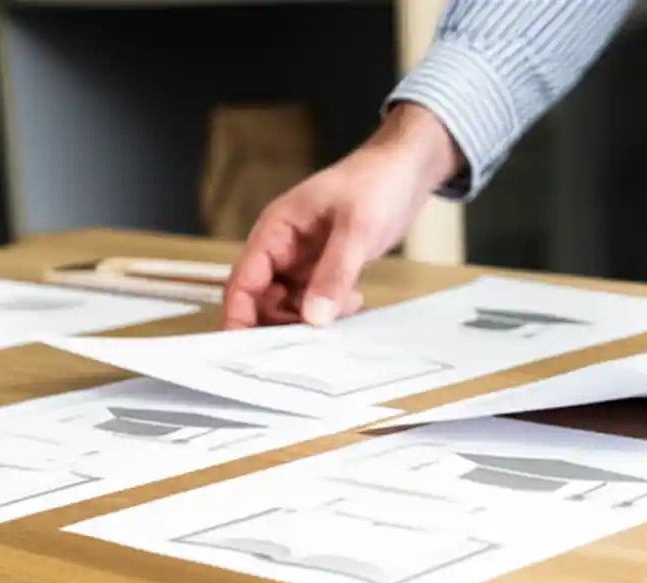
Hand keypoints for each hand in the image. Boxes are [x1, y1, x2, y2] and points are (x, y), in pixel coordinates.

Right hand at [223, 103, 461, 328]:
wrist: (407, 168)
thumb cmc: (377, 183)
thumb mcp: (357, 229)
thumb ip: (334, 273)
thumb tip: (313, 318)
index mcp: (276, 230)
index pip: (243, 280)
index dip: (239, 315)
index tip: (243, 349)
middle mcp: (284, 246)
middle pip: (263, 299)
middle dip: (283, 321)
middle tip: (311, 340)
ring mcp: (304, 257)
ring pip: (291, 303)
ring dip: (312, 316)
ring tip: (346, 305)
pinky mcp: (325, 265)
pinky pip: (316, 298)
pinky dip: (330, 307)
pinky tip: (354, 300)